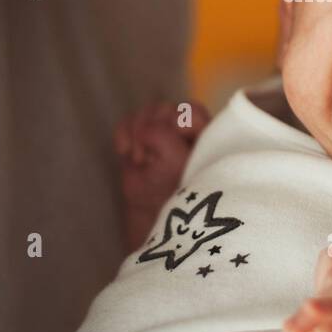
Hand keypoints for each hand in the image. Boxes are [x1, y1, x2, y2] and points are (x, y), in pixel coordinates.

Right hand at [114, 99, 210, 251]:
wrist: (154, 222)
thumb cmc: (175, 198)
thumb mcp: (174, 167)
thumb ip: (164, 139)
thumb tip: (144, 128)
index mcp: (207, 139)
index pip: (191, 112)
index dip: (176, 125)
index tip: (167, 150)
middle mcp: (188, 133)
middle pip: (168, 109)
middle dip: (154, 129)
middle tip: (148, 157)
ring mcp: (164, 133)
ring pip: (148, 112)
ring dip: (137, 133)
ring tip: (139, 160)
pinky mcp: (141, 140)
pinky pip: (128, 121)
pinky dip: (123, 134)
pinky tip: (125, 153)